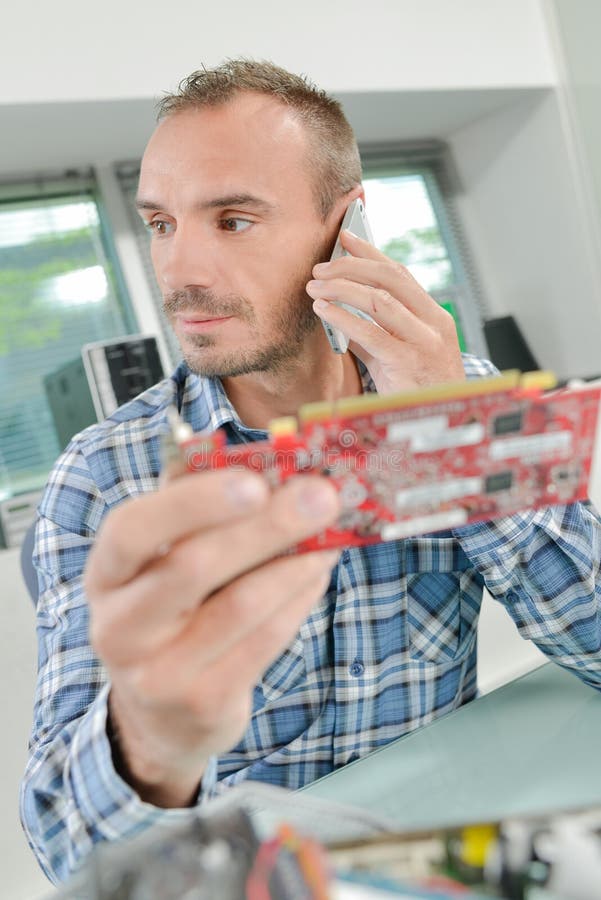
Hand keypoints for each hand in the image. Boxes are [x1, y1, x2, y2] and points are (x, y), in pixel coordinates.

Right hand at [85, 470, 339, 807]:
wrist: (160, 714)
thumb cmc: (170, 613)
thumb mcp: (162, 564)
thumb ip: (196, 511)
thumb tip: (261, 460)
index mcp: (107, 576)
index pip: (132, 530)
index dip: (193, 503)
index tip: (254, 481)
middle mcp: (120, 627)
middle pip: (194, 566)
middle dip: (267, 526)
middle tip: (322, 496)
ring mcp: (160, 672)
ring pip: (241, 605)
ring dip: (296, 562)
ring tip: (332, 534)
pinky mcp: (205, 701)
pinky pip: (267, 639)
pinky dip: (301, 597)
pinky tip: (317, 572)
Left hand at [306, 230, 465, 393]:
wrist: (444, 424)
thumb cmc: (418, 392)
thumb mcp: (398, 356)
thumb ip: (372, 333)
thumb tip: (337, 311)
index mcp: (435, 316)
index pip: (400, 273)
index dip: (371, 253)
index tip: (345, 238)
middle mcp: (434, 323)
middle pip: (389, 278)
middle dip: (350, 267)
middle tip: (320, 268)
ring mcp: (424, 342)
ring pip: (379, 300)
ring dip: (342, 288)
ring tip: (315, 287)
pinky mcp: (407, 362)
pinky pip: (370, 333)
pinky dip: (343, 317)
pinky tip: (323, 310)